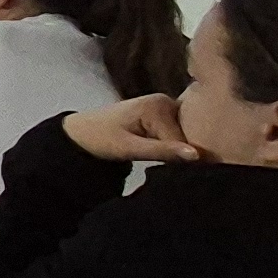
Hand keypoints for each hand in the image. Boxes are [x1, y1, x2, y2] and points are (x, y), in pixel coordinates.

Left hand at [62, 95, 205, 164]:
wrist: (81, 133)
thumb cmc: (100, 140)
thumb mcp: (129, 149)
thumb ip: (161, 151)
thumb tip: (196, 155)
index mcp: (159, 106)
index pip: (185, 139)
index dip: (187, 160)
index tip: (184, 175)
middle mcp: (167, 101)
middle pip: (189, 134)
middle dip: (186, 153)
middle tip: (176, 170)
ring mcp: (165, 106)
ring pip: (185, 135)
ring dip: (181, 151)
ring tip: (172, 165)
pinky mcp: (162, 115)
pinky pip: (178, 133)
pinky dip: (175, 146)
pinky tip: (172, 157)